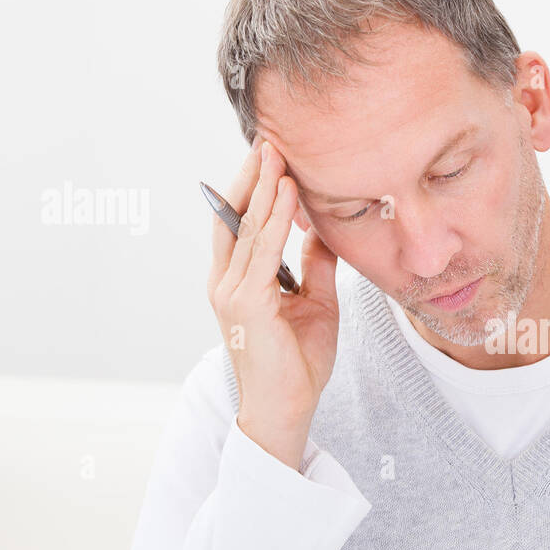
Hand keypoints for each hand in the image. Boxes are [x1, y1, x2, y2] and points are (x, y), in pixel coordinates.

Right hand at [207, 139, 339, 469]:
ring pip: (247, 228)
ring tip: (278, 156)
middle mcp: (226, 282)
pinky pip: (261, 251)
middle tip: (268, 140)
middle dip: (250, 177)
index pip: (241, 224)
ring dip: (264, 189)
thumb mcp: (316, 301)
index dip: (254, 188)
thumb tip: (323, 229)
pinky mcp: (245, 305)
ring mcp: (231, 293)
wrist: (287, 409)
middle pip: (233, 217)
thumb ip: (314, 265)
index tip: (272, 156)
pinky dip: (274, 219)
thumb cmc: (298, 362)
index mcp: (238, 281)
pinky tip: (288, 194)